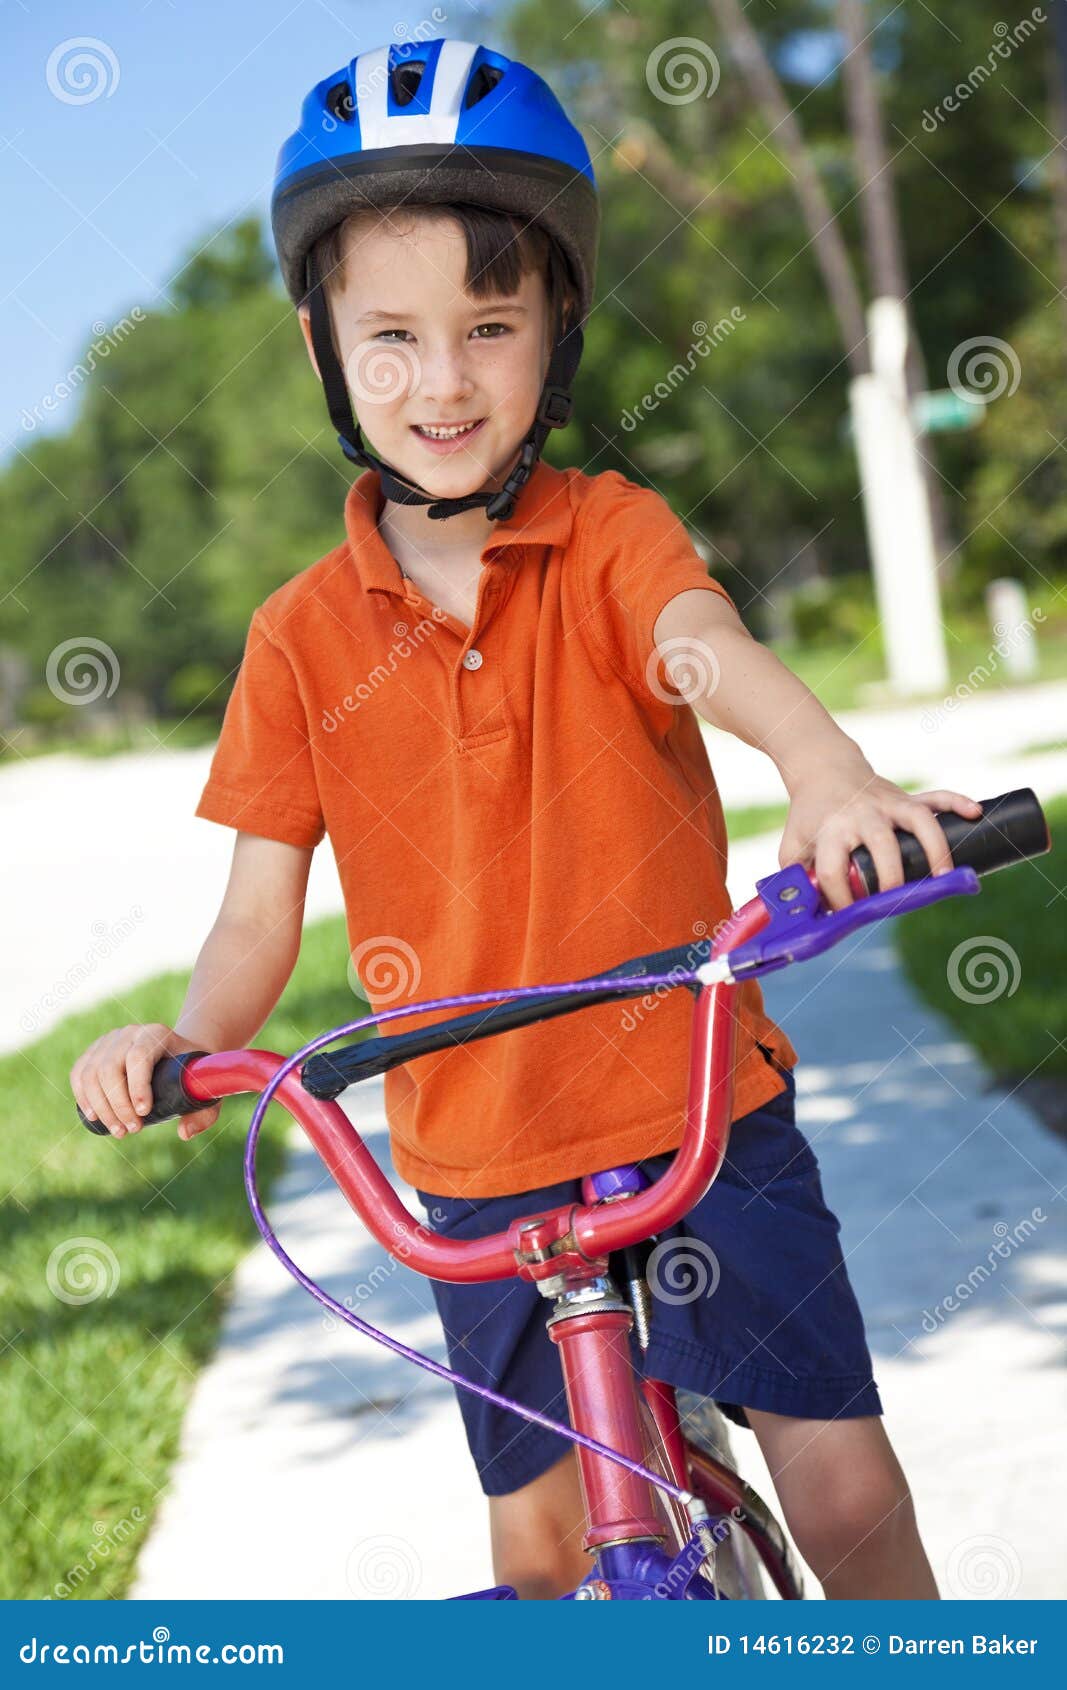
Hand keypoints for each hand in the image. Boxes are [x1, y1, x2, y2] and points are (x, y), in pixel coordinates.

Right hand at [69, 1023, 220, 1141]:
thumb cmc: (193, 1073)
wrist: (178, 1053)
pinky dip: (83, 1097)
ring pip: (91, 1073)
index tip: (143, 1114)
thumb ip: (203, 1113)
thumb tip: (184, 1133)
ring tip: (118, 1131)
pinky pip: (79, 1074)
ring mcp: (109, 1040)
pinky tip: (94, 1116)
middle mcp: (130, 1033)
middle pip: (110, 1067)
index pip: (139, 1057)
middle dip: (118, 1105)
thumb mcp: (205, 1090)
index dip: (137, 1087)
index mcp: (157, 1034)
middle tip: (132, 1130)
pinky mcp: (94, 1052)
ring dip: (101, 1107)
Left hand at [778, 758, 981, 909]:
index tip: (845, 912)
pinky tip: (975, 812)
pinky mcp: (905, 798)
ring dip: (935, 847)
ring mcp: (888, 804)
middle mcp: (862, 815)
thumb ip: (796, 878)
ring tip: (944, 876)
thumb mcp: (793, 845)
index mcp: (831, 830)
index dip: (839, 898)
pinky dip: (956, 802)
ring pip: (918, 821)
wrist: (824, 769)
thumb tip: (807, 915)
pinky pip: (936, 796)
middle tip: (895, 903)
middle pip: (882, 846)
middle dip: (891, 878)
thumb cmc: (810, 815)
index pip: (834, 870)